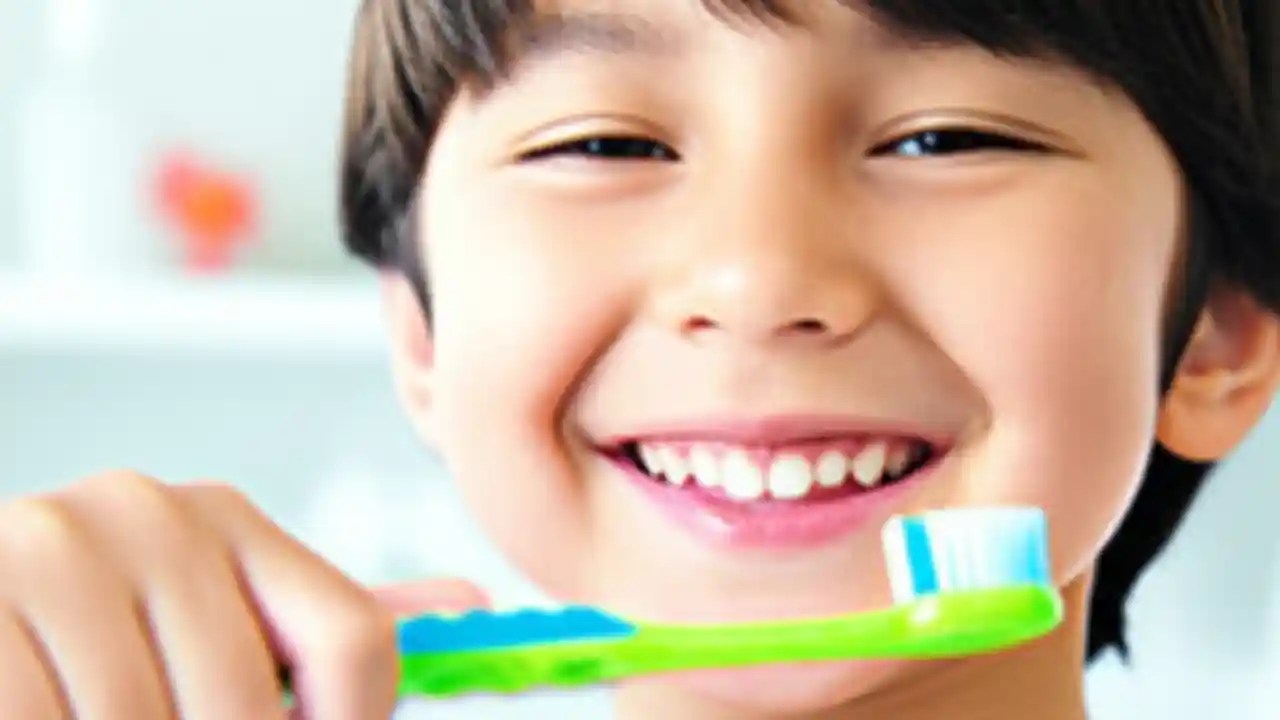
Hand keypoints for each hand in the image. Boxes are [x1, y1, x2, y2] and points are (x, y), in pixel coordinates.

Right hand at [0, 471, 487, 719]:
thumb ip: (327, 627)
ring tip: (108, 718)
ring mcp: (57, 549)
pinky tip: (53, 714)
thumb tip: (473, 604)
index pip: (356, 641)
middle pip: (246, 706)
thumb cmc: (102, 636)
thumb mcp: (216, 616)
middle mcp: (151, 512)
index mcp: (228, 518)